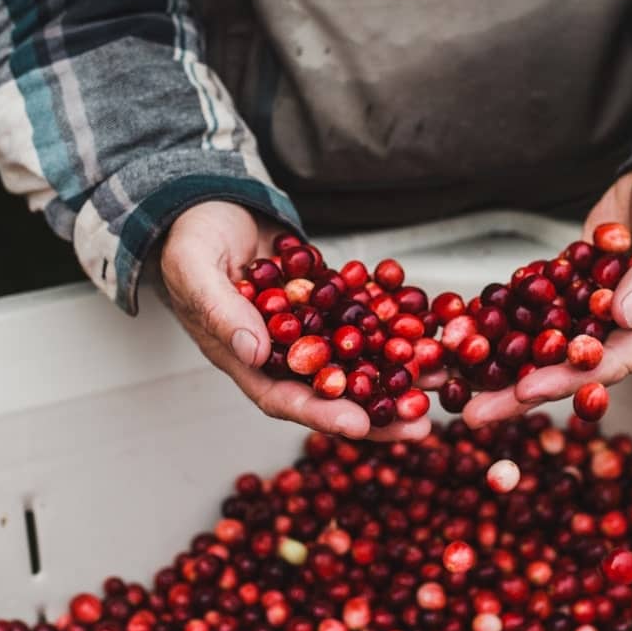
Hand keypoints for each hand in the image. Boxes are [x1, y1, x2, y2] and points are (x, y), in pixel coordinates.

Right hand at [160, 201, 431, 440]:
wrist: (208, 204)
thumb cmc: (190, 239)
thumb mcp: (195, 269)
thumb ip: (220, 309)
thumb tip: (254, 352)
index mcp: (242, 359)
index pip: (283, 399)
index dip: (321, 414)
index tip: (358, 425)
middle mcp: (279, 357)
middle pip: (330, 396)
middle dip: (375, 414)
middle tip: (419, 426)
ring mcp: (307, 334)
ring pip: (357, 366)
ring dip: (398, 379)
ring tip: (441, 387)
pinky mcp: (328, 309)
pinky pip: (367, 327)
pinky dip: (398, 333)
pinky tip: (432, 335)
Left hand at [463, 153, 631, 426]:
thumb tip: (623, 315)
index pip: (607, 365)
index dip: (565, 381)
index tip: (524, 392)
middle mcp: (621, 328)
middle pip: (564, 369)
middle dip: (516, 393)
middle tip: (473, 414)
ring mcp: (591, 311)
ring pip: (540, 347)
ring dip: (498, 366)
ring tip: (455, 383)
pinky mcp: (568, 290)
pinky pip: (530, 312)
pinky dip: (498, 324)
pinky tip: (462, 335)